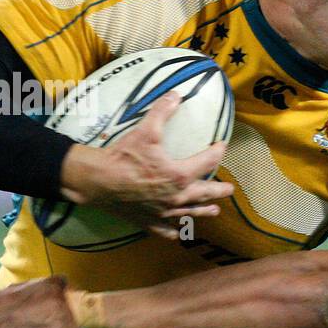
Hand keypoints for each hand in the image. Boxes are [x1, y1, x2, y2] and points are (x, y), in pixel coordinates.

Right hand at [59, 91, 233, 239]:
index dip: (217, 152)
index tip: (221, 146)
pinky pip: (165, 230)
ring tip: (214, 210)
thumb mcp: (145, 131)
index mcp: (180, 175)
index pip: (208, 162)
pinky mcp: (149, 221)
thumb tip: (176, 94)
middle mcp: (176, 197)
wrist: (97, 180)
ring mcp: (163, 212)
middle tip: (230, 190)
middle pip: (205, 193)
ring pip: (190, 213)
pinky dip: (173, 231)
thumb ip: (163, 111)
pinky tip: (177, 232)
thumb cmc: (123, 156)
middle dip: (219, 190)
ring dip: (204, 211)